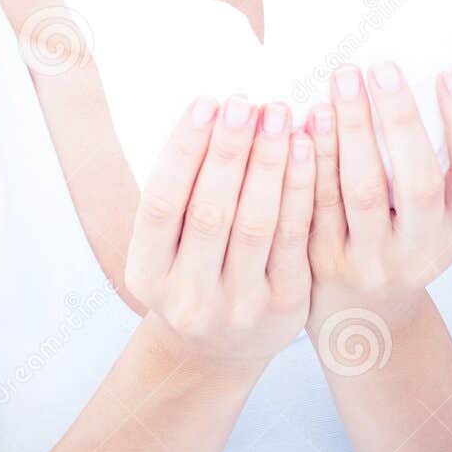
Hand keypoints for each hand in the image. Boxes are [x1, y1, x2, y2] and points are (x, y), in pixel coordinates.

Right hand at [124, 92, 316, 369]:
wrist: (219, 349)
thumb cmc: (191, 272)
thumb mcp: (165, 247)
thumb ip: (180, 192)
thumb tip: (214, 112)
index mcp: (146, 275)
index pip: (160, 204)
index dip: (182, 151)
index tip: (205, 102)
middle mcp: (188, 298)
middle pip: (209, 212)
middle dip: (229, 150)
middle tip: (246, 101)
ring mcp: (238, 307)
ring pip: (255, 223)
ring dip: (268, 162)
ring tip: (278, 114)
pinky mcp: (284, 307)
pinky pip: (293, 238)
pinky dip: (299, 188)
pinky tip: (305, 148)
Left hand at [305, 61, 451, 350]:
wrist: (363, 318)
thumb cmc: (402, 242)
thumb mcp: (437, 219)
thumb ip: (438, 168)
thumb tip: (427, 82)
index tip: (449, 72)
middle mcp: (422, 251)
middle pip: (417, 182)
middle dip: (401, 120)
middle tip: (383, 67)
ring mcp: (373, 261)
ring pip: (363, 191)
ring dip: (353, 130)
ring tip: (344, 80)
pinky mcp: (326, 263)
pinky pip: (319, 203)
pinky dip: (315, 158)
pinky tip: (309, 118)